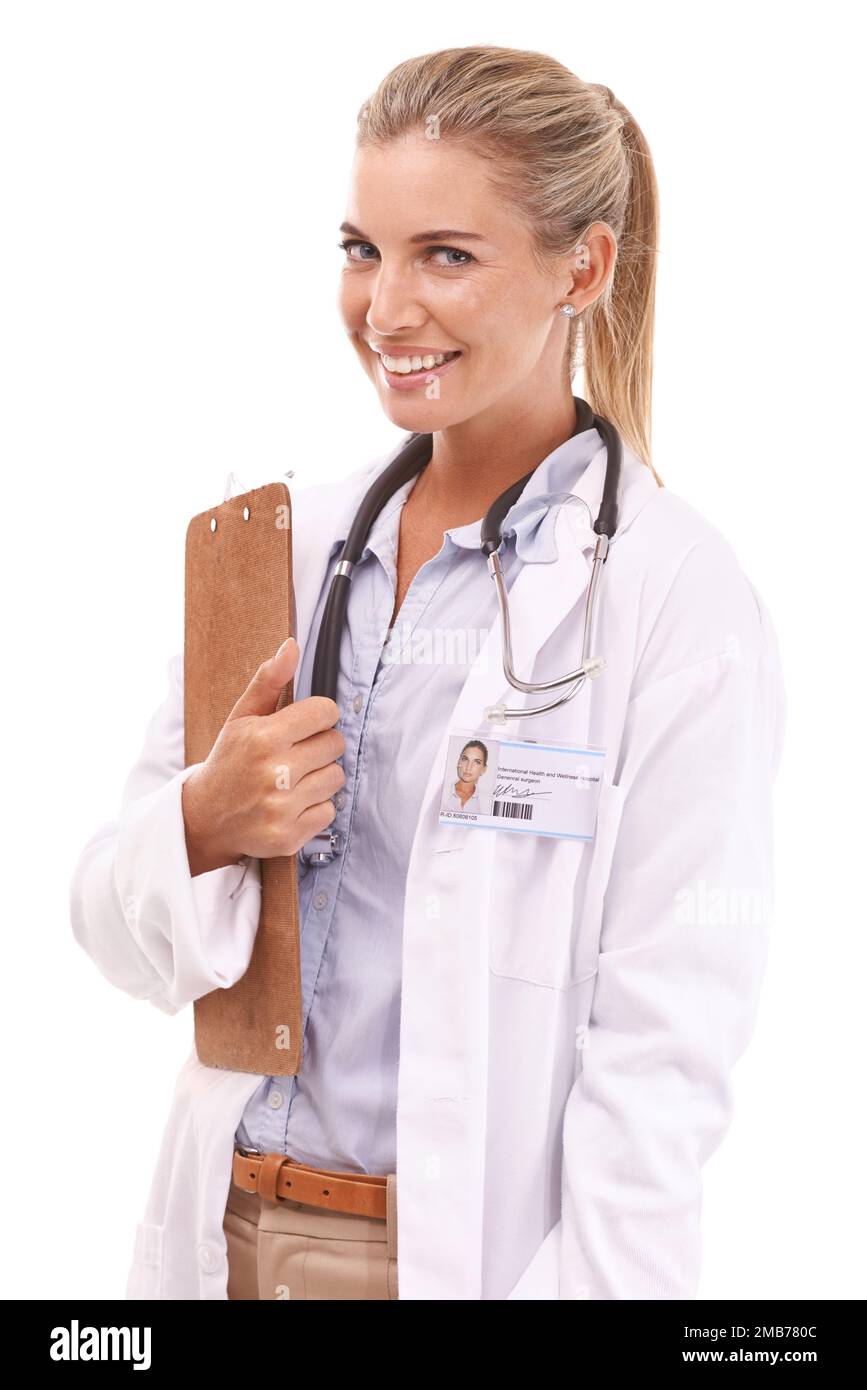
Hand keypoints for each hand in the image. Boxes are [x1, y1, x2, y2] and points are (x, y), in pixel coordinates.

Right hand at [181, 637, 344, 875]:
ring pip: (336, 778)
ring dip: (319, 777)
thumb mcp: (241, 717)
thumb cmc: (229, 761)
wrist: (206, 817)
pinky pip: (329, 811)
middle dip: (319, 746)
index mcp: (263, 737)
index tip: (303, 725)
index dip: (318, 716)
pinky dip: (314, 808)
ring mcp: (282, 807)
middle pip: (335, 744)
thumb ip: (269, 682)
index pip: (326, 712)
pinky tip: (291, 804)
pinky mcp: (289, 836)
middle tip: (295, 754)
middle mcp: (274, 773)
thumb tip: (291, 646)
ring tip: (292, 780)